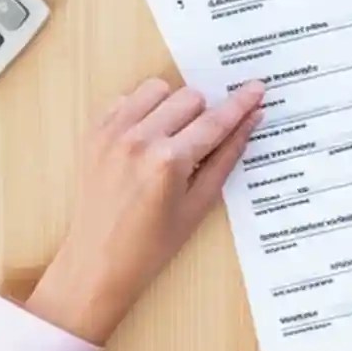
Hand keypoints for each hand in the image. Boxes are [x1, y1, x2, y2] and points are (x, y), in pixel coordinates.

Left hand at [25, 78, 264, 343]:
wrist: (97, 262)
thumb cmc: (153, 244)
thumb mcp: (200, 204)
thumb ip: (227, 157)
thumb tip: (251, 121)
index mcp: (169, 161)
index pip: (215, 121)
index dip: (240, 103)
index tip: (256, 88)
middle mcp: (140, 139)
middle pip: (189, 97)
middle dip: (204, 114)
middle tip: (201, 141)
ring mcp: (112, 133)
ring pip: (157, 89)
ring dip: (172, 106)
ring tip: (172, 136)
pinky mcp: (94, 133)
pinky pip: (126, 98)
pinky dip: (142, 110)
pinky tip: (146, 137)